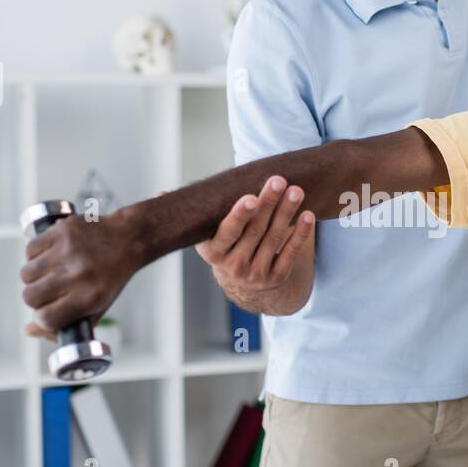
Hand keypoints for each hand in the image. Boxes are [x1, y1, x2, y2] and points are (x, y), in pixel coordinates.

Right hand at [20, 209, 143, 339]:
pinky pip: (30, 249)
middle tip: (47, 292)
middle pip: (30, 296)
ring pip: (26, 274)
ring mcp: (68, 251)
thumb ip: (67, 325)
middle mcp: (78, 274)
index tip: (48, 313)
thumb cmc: (110, 278)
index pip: (46, 318)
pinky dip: (35, 255)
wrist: (128, 239)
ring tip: (49, 272)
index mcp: (90, 298)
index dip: (42, 320)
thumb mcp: (97, 308)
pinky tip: (49, 256)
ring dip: (34, 277)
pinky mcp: (61, 231)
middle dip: (35, 298)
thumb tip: (29, 330)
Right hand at [194, 174, 314, 313]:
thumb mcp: (203, 236)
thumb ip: (191, 214)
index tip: (250, 196)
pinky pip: (290, 253)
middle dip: (267, 204)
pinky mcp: (276, 277)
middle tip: (278, 181)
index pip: (227, 232)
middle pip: (254, 231)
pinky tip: (307, 215)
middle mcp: (234, 266)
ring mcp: (256, 274)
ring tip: (296, 190)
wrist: (244, 285)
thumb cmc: (223, 247)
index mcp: (213, 253)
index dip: (239, 215)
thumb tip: (160, 194)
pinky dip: (300, 234)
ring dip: (286, 213)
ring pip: (274, 239)